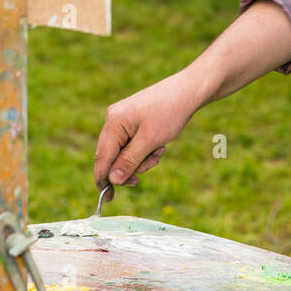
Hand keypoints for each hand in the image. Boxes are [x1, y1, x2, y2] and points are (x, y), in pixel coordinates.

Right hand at [93, 72, 197, 202]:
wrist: (189, 91)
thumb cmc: (170, 112)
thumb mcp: (150, 141)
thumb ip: (129, 161)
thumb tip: (112, 180)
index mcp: (114, 122)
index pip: (102, 158)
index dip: (104, 181)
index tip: (109, 199)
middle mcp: (114, 120)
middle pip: (113, 157)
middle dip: (132, 166)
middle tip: (149, 168)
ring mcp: (123, 120)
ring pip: (126, 153)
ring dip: (143, 158)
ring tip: (159, 149)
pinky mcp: (133, 121)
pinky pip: (134, 145)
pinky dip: (147, 149)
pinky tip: (160, 143)